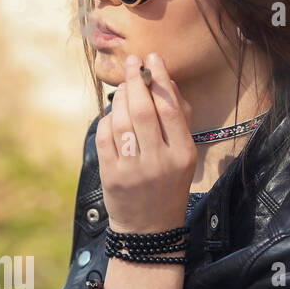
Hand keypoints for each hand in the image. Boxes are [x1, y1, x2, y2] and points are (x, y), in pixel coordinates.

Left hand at [96, 52, 197, 235]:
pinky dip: (107, 119)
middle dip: (134, 80)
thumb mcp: (184, 156)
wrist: (149, 229)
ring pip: (121, 120)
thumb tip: (165, 81)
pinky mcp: (111, 176)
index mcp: (183, 154)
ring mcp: (133, 170)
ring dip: (119, 98)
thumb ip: (178, 120)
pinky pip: (105, 137)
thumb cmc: (169, 185)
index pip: (169, 107)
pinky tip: (112, 114)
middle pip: (142, 109)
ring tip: (122, 89)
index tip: (152, 58)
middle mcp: (159, 161)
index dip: (159, 78)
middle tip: (131, 63)